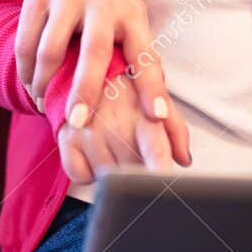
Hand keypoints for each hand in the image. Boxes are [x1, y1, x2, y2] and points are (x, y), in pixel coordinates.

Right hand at [18, 0, 174, 128]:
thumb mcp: (130, 14)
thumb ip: (138, 52)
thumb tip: (157, 108)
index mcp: (131, 12)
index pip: (146, 53)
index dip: (153, 87)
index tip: (158, 117)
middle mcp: (101, 2)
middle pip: (94, 52)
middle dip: (85, 90)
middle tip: (77, 122)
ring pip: (50, 49)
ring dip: (44, 83)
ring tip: (43, 103)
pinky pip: (26, 40)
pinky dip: (25, 68)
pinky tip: (29, 83)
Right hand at [54, 74, 191, 184]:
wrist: (87, 66)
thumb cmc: (127, 86)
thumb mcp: (158, 98)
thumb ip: (176, 129)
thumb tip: (185, 160)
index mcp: (142, 112)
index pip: (155, 150)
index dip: (159, 171)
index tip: (162, 186)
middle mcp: (114, 122)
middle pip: (131, 172)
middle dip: (138, 170)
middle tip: (136, 149)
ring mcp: (88, 130)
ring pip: (105, 178)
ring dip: (113, 172)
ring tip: (114, 144)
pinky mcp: (66, 136)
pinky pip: (79, 175)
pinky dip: (87, 171)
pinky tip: (94, 151)